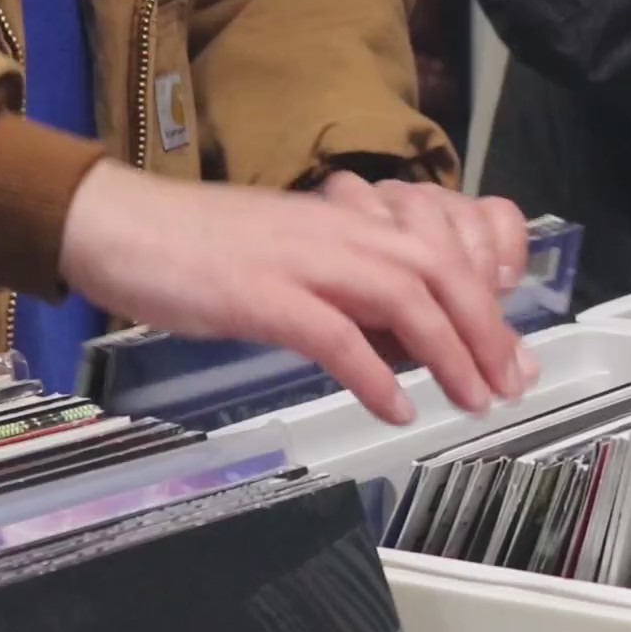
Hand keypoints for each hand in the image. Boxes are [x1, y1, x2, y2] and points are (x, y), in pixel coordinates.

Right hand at [59, 162, 534, 424]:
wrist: (117, 224)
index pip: (442, 254)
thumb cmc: (200, 248)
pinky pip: (334, 336)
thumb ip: (348, 286)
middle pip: (440, 273)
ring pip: (403, 298)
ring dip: (448, 353)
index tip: (513, 356)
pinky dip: (373, 375)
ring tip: (472, 400)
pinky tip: (396, 410)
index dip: (487, 305)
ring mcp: (301, 261)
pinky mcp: (262, 296)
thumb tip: (401, 336)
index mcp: (349, 221)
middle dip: (486, 331)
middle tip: (510, 385)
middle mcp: (338, 232)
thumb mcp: (293, 257)